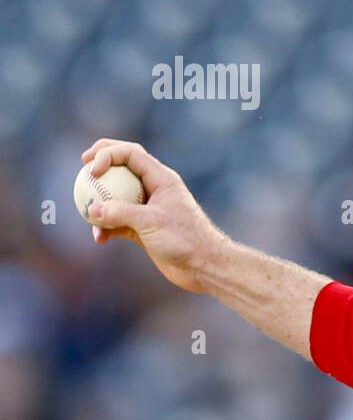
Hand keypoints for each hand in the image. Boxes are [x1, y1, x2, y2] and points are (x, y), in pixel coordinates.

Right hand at [80, 139, 226, 292]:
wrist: (203, 266)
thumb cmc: (185, 240)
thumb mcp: (151, 222)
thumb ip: (121, 213)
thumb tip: (93, 210)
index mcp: (161, 179)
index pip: (131, 153)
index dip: (108, 153)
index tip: (92, 168)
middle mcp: (154, 189)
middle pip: (123, 167)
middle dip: (102, 163)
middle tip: (83, 167)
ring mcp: (148, 209)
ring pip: (116, 196)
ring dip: (100, 203)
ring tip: (87, 214)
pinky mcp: (143, 228)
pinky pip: (118, 221)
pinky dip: (106, 227)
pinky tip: (99, 238)